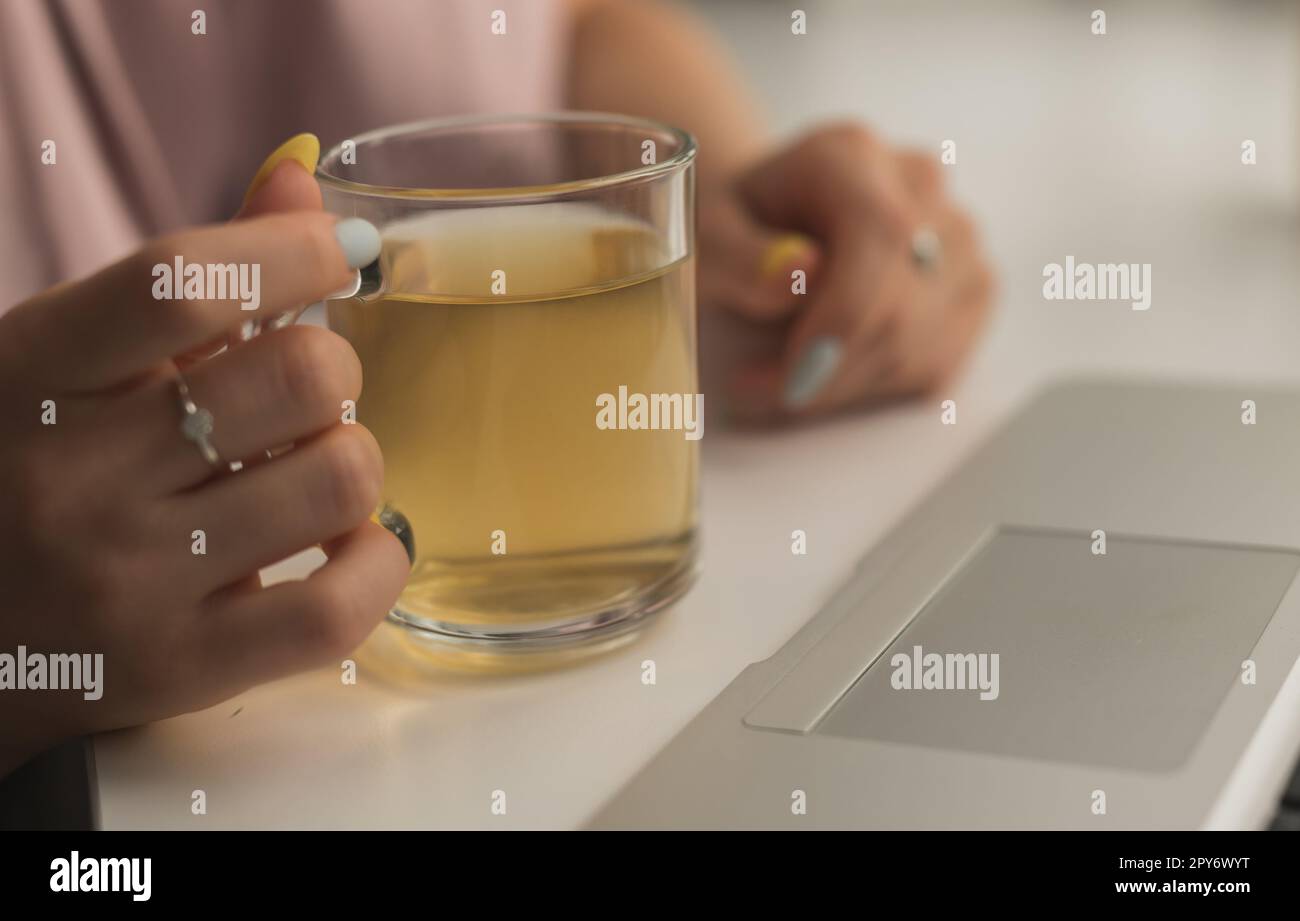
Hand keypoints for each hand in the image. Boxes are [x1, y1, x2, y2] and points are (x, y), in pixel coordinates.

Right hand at [0, 159, 408, 775]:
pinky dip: (379, 561)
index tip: (339, 250)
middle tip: (305, 391)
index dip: (294, 249)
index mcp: (29, 374)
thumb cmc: (17, 475)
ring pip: (339, 480)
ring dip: (351, 462)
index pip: (186, 282)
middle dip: (332, 366)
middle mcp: (75, 481)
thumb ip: (181, 277)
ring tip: (307, 471)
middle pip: (300, 377)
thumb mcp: (60, 360)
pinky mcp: (180, 670)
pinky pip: (340, 608)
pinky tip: (349, 544)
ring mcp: (128, 584)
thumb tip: (301, 180)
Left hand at [697, 122, 994, 418]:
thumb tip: (800, 273)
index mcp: (850, 155)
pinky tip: (829, 370)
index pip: (880, 237)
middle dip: (828, 373)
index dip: (841, 322)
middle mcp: (921, 186)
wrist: (772, 219)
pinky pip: (936, 362)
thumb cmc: (734, 227)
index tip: (790, 380)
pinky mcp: (974, 287)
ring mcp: (959, 236)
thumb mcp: (706, 234)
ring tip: (780, 377)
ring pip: (920, 344)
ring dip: (844, 385)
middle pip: (902, 303)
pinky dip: (875, 387)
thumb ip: (739, 254)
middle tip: (757, 391)